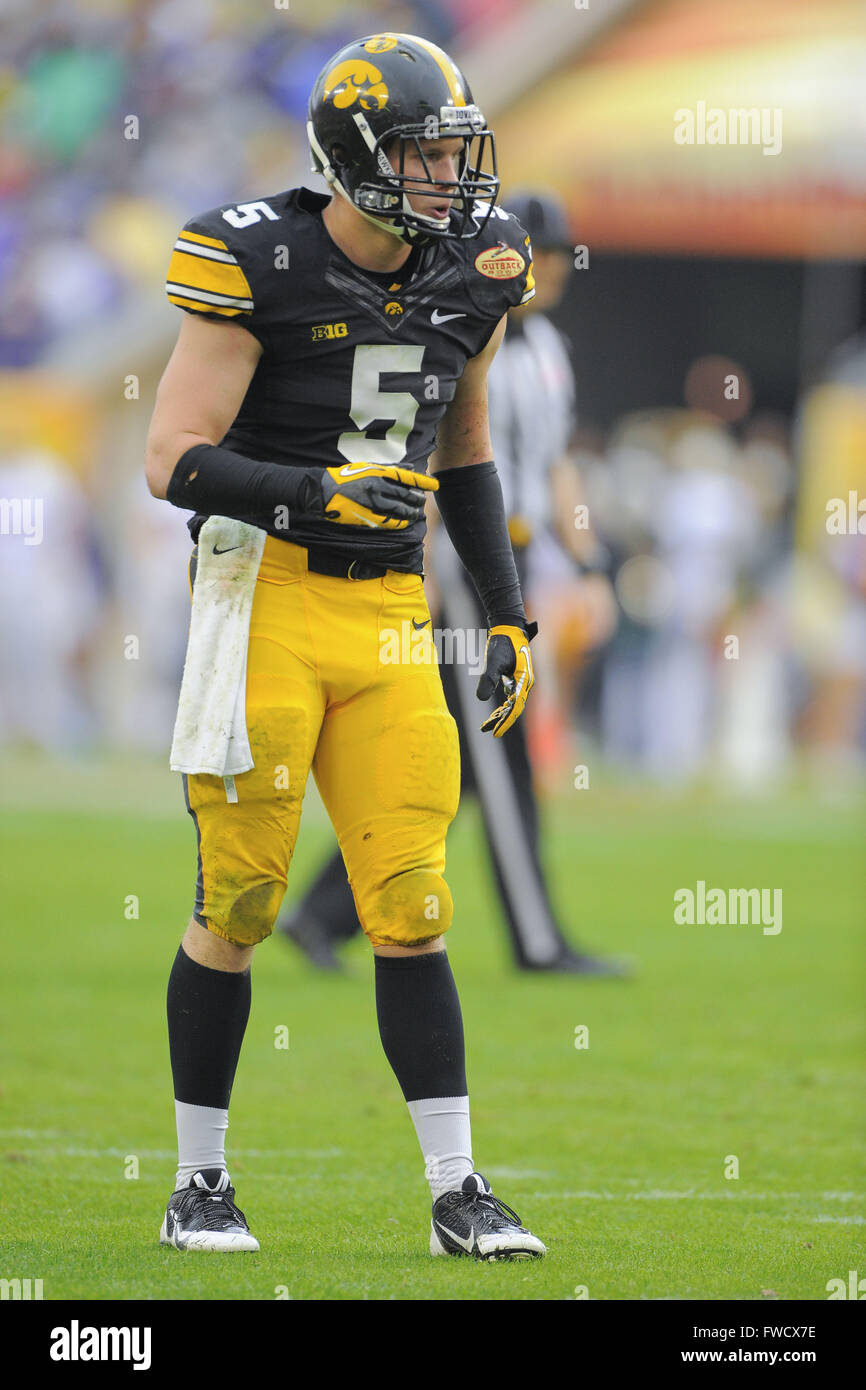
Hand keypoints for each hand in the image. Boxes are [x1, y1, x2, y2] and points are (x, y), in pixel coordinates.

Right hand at [317, 463, 437, 529]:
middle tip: (422, 500)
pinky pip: (390, 522)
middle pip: (406, 495)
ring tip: (417, 513)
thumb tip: (412, 468)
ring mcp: (374, 504)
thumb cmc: (346, 477)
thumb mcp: (367, 466)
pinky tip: (406, 522)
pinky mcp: (368, 517)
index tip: (434, 485)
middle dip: (417, 499)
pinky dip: (400, 522)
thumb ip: (391, 467)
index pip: (408, 478)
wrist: (324, 492)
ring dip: (411, 512)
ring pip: (400, 510)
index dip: (423, 482)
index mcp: (378, 473)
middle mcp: (378, 488)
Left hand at [475, 622, 535, 736]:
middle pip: (514, 707)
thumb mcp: (493, 660)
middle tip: (485, 730)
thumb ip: (488, 679)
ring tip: (486, 724)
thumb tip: (480, 699)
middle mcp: (525, 682)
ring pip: (512, 703)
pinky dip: (502, 704)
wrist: (509, 626)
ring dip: (500, 714)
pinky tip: (494, 712)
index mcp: (524, 680)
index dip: (505, 721)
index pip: (515, 707)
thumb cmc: (502, 642)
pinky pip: (511, 696)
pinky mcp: (517, 676)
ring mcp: (522, 680)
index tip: (495, 733)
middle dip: (501, 720)